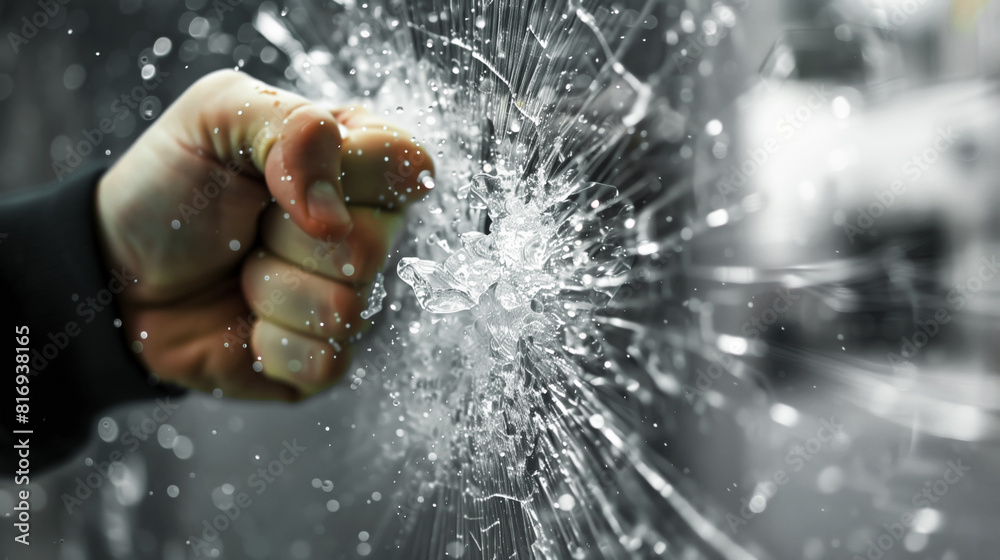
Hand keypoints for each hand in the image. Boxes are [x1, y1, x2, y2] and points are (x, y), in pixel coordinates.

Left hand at [96, 70, 432, 400]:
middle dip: (284, 238)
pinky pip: (324, 361)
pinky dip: (267, 344)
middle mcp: (369, 229)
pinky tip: (247, 323)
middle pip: (369, 246)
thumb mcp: (217, 115)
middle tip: (252, 226)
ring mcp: (354, 297)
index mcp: (360, 160)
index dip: (345, 175)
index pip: (406, 165)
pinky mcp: (328, 358)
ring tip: (244, 271)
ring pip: (344, 309)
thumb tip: (333, 218)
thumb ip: (292, 129)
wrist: (119, 269)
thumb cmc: (174, 185)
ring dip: (269, 290)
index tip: (279, 178)